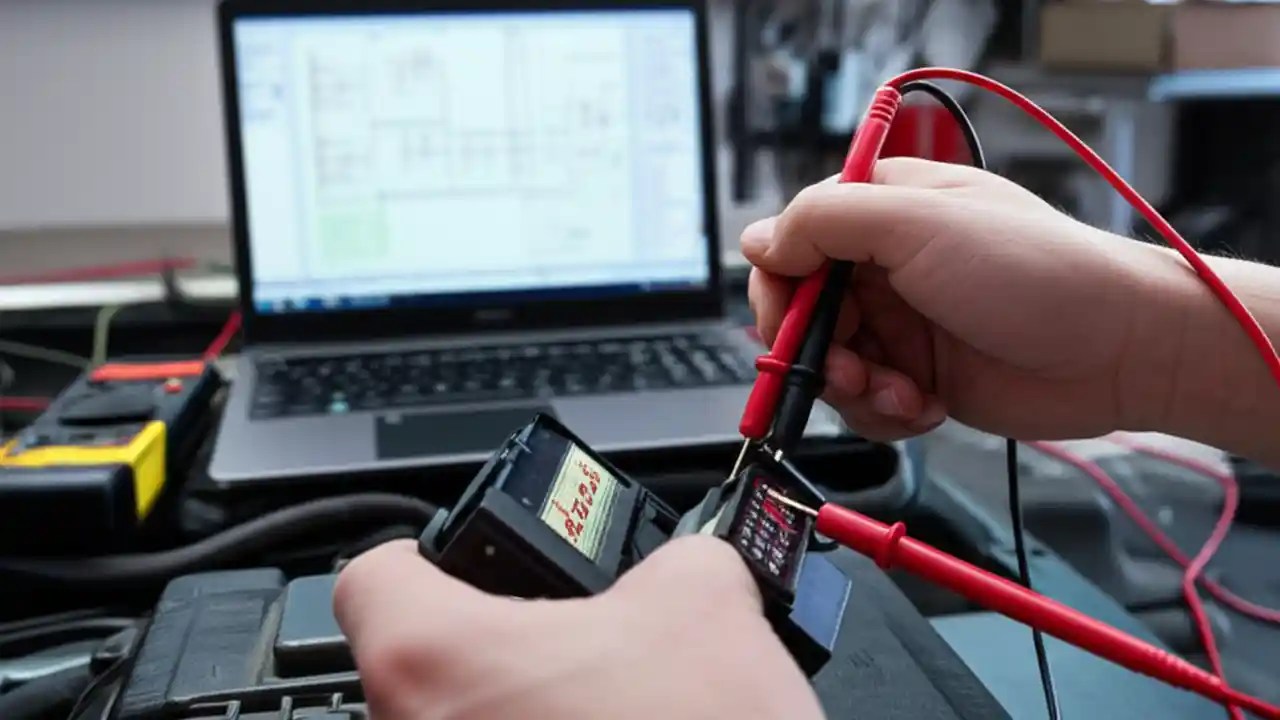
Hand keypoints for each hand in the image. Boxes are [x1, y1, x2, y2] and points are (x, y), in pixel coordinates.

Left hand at [334, 537, 823, 719]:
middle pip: (419, 665)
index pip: (372, 580)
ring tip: (604, 705)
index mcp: (436, 659)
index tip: (460, 559)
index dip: (423, 556)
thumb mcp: (707, 602)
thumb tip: (684, 566)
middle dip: (498, 644)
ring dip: (519, 711)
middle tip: (567, 639)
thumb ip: (675, 556)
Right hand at [744, 157, 1179, 440]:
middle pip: (802, 312)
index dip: (779, 284)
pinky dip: (885, 412)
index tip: (789, 319)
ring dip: (855, 389)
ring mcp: (902, 324)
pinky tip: (925, 406)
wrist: (1120, 350)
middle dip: (817, 350)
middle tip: (851, 371)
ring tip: (902, 394)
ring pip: (829, 365)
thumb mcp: (919, 225)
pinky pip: (867, 403)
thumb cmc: (1033, 271)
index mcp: (882, 210)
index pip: (792, 240)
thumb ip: (826, 224)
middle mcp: (885, 266)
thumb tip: (756, 241)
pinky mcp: (920, 377)